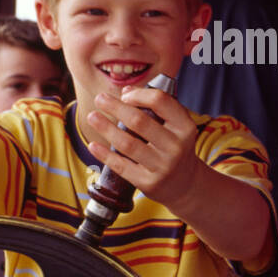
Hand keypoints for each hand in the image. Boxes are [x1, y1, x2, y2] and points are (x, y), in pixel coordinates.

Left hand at [85, 87, 202, 210]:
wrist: (185, 184)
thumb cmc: (174, 147)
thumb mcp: (176, 126)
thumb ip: (156, 108)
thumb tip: (126, 92)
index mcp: (184, 127)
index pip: (160, 101)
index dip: (138, 95)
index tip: (125, 95)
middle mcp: (176, 147)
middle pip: (139, 121)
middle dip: (115, 107)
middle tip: (99, 99)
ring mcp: (162, 166)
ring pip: (127, 143)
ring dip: (105, 128)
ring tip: (92, 117)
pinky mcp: (149, 182)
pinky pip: (121, 166)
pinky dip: (104, 154)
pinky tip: (93, 145)